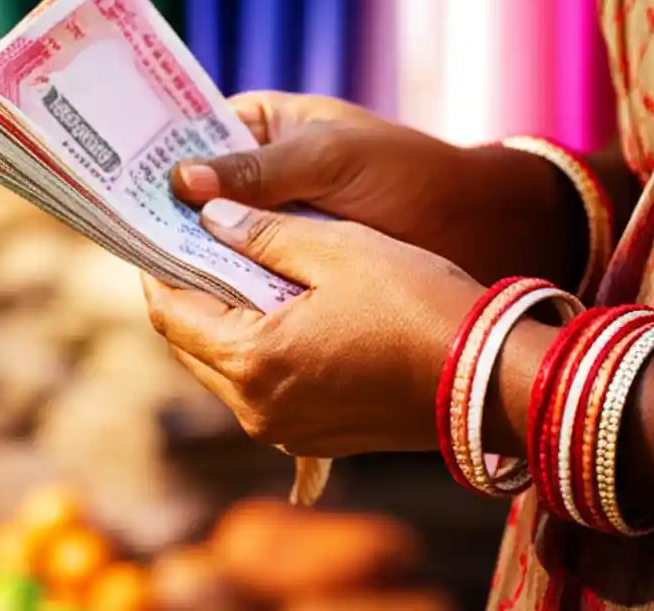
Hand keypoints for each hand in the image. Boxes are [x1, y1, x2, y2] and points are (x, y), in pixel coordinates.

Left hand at [142, 199, 484, 455]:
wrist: (495, 379)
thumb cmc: (419, 306)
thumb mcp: (336, 247)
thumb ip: (261, 230)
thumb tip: (208, 216)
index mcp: (251, 362)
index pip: (170, 311)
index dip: (159, 266)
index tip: (162, 231)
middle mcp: (256, 409)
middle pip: (188, 343)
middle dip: (187, 293)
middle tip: (198, 244)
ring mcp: (285, 429)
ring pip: (222, 368)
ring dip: (222, 321)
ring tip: (241, 269)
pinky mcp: (316, 436)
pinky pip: (261, 387)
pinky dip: (256, 349)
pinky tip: (280, 309)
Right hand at [172, 92, 586, 287]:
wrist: (475, 228)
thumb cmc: (405, 173)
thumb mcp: (328, 158)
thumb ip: (258, 169)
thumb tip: (180, 180)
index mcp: (255, 129)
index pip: (187, 142)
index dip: (154, 164)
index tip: (118, 187)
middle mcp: (252, 178)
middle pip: (191, 201)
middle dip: (168, 221)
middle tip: (132, 244)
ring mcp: (268, 226)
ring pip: (213, 245)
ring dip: (197, 262)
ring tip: (159, 280)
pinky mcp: (286, 271)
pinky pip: (243, 280)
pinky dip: (230, 292)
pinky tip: (207, 308)